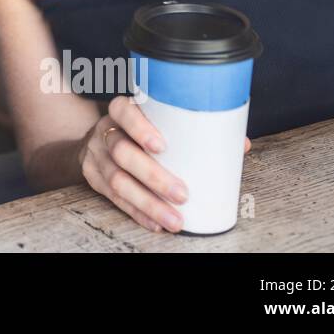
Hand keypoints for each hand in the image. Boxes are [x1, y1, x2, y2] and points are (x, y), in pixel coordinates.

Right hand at [79, 96, 251, 232]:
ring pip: (117, 181)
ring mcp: (97, 156)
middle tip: (182, 194)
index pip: (123, 111)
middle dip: (153, 176)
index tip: (161, 145)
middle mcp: (106, 132)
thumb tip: (240, 143)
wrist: (98, 140)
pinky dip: (137, 212)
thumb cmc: (138, 130)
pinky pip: (114, 199)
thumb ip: (194, 127)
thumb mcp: (157, 120)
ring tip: (174, 218)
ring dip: (147, 203)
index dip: (140, 127)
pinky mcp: (93, 178)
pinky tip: (155, 222)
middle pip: (122, 152)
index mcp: (122, 112)